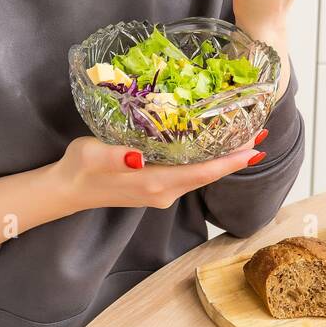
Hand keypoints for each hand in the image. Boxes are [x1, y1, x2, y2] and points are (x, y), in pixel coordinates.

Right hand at [56, 131, 268, 211]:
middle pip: (209, 175)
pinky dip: (207, 162)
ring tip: (244, 138)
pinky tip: (214, 147)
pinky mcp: (156, 188)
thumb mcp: (92, 155)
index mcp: (154, 183)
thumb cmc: (79, 168)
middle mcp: (164, 192)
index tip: (255, 149)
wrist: (65, 191)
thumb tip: (138, 155)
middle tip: (259, 134)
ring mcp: (161, 192)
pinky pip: (190, 175)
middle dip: (235, 157)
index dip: (231, 161)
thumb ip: (114, 155)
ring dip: (224, 160)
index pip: (203, 173)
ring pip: (201, 175)